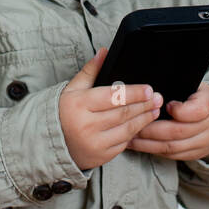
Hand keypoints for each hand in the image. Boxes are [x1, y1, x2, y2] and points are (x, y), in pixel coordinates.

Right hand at [59, 48, 164, 171]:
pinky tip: (142, 124)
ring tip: (155, 110)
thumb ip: (90, 71)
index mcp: (79, 105)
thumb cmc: (63, 113)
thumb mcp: (72, 89)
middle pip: (123, 113)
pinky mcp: (101, 156)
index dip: (133, 93)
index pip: (112, 97)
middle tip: (158, 98)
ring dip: (144, 119)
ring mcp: (94, 143)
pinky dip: (134, 133)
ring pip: (127, 129)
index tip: (148, 89)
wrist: (51, 144)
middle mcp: (86, 125)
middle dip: (144, 105)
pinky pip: (123, 143)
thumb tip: (104, 52)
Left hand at [125, 82, 208, 162]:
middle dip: (151, 130)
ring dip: (148, 144)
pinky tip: (140, 145)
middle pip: (178, 131)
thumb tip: (149, 89)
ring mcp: (203, 143)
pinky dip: (154, 150)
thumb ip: (177, 86)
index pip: (197, 110)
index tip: (162, 105)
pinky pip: (172, 155)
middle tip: (131, 125)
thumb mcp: (194, 86)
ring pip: (172, 147)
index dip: (179, 110)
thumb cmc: (198, 98)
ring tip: (130, 137)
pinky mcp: (195, 155)